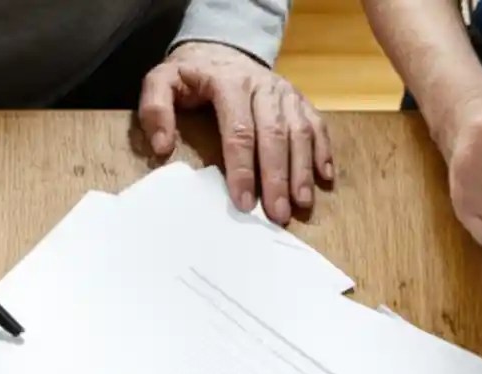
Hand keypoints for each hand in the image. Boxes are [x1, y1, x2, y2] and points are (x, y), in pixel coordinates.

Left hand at [138, 42, 332, 224]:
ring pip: (300, 132)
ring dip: (302, 170)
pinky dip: (324, 151)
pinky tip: (325, 178)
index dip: (243, 169)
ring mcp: (285, 92)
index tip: (244, 202)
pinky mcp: (299, 100)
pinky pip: (317, 125)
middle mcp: (263, 86)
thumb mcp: (162, 81)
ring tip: (302, 203)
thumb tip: (162, 147)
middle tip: (278, 214)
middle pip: (275, 135)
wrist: (220, 50)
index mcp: (229, 83)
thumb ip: (156, 109)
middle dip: (277, 177)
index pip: (240, 131)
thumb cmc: (190, 77)